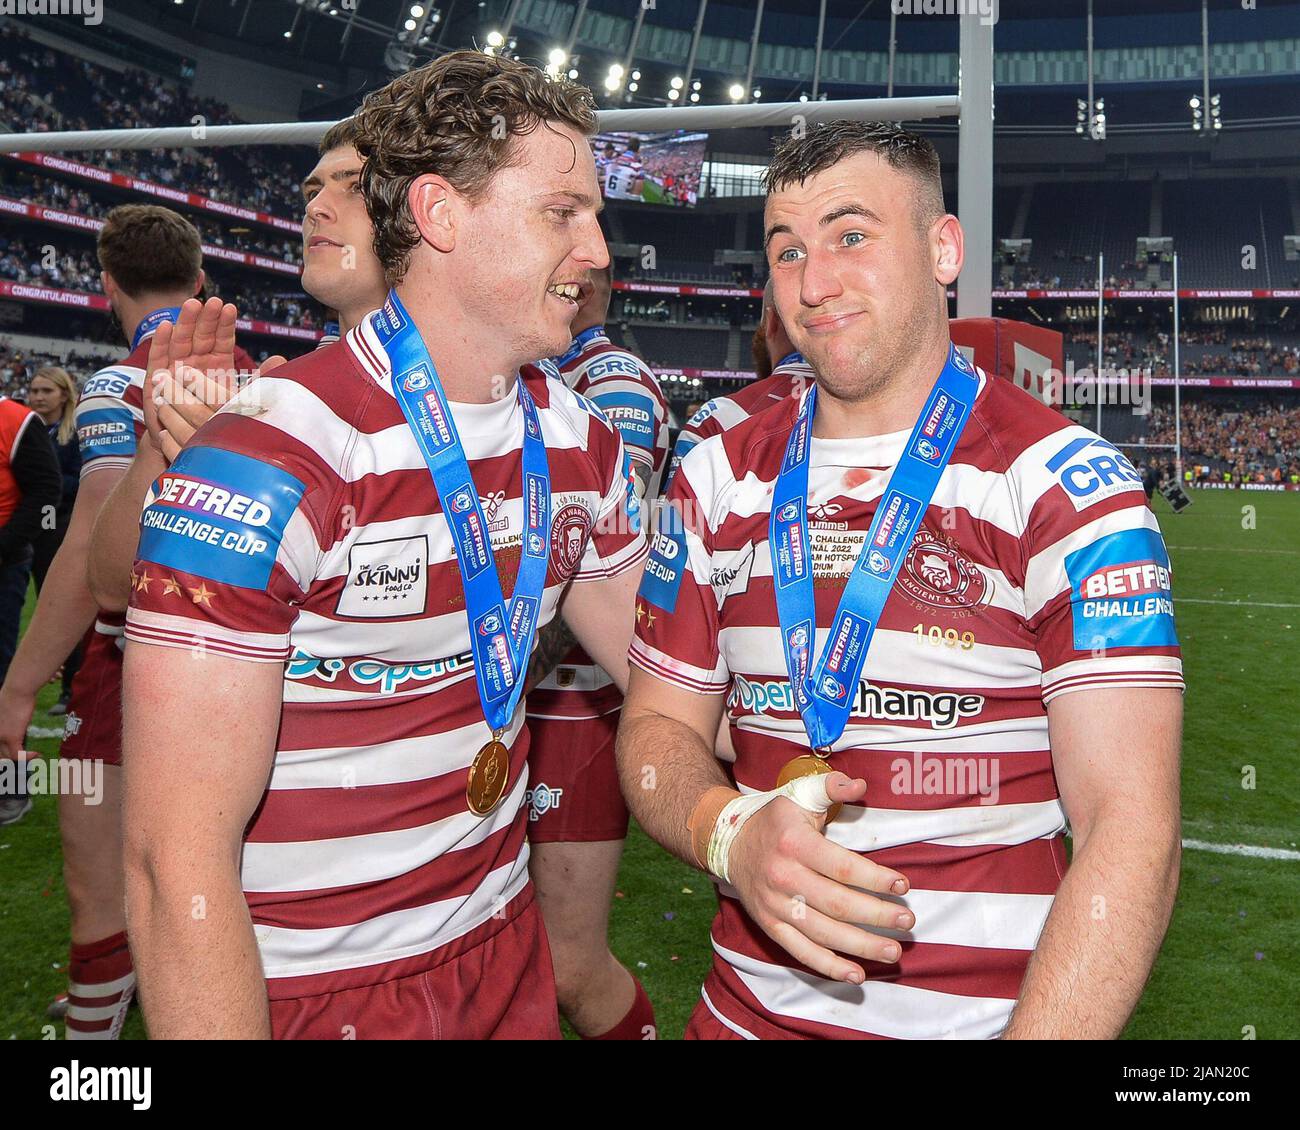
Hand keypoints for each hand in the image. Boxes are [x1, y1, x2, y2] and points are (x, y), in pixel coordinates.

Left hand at [0, 684, 37, 765]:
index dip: (4, 754)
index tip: (16, 752)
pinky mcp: (11, 737)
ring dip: (20, 759)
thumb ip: (6, 720)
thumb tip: (13, 722)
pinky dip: (27, 757)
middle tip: (24, 757)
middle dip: (10, 759)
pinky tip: (37, 754)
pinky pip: (18, 755)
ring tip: (33, 756)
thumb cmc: (13, 695)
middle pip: (0, 754)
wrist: (17, 691)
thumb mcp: (5, 710)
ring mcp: (0, 737)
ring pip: (7, 757)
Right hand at [144, 297, 286, 462]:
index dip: (224, 325)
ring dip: (185, 324)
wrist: (189, 445)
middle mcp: (195, 363)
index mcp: (216, 364)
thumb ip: (259, 380)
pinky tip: (165, 326)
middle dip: (206, 318)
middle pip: (200, 336)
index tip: (231, 308)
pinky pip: (159, 359)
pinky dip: (161, 343)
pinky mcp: (158, 381)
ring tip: (192, 305)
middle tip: (213, 301)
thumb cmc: (217, 421)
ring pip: (180, 343)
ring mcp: (175, 370)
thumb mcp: (242, 398)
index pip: (221, 340)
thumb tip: (281, 361)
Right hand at [726, 771, 912, 983]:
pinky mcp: (770, 924)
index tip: (902, 885)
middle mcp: (783, 876)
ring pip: (823, 932)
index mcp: (795, 843)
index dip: (875, 878)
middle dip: (877, 915)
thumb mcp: (799, 794)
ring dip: (861, 945)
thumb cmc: (774, 819)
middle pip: (837, 904)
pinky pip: (800, 951)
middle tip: (907, 922)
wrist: (728, 842)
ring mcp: (775, 905)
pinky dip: (828, 966)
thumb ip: (832, 786)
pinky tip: (856, 974)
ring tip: (893, 951)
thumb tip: (861, 785)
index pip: (842, 867)